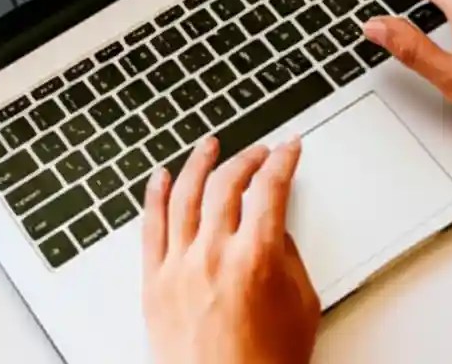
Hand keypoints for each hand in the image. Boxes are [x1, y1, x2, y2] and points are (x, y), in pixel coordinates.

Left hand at [143, 137, 319, 363]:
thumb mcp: (301, 304)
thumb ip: (287, 256)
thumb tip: (273, 227)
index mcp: (255, 258)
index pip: (270, 189)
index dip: (283, 161)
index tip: (288, 149)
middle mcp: (213, 256)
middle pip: (226, 184)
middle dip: (247, 159)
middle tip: (258, 152)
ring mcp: (178, 268)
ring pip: (185, 195)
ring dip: (199, 163)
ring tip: (208, 146)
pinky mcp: (153, 285)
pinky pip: (150, 227)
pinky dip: (155, 196)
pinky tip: (160, 178)